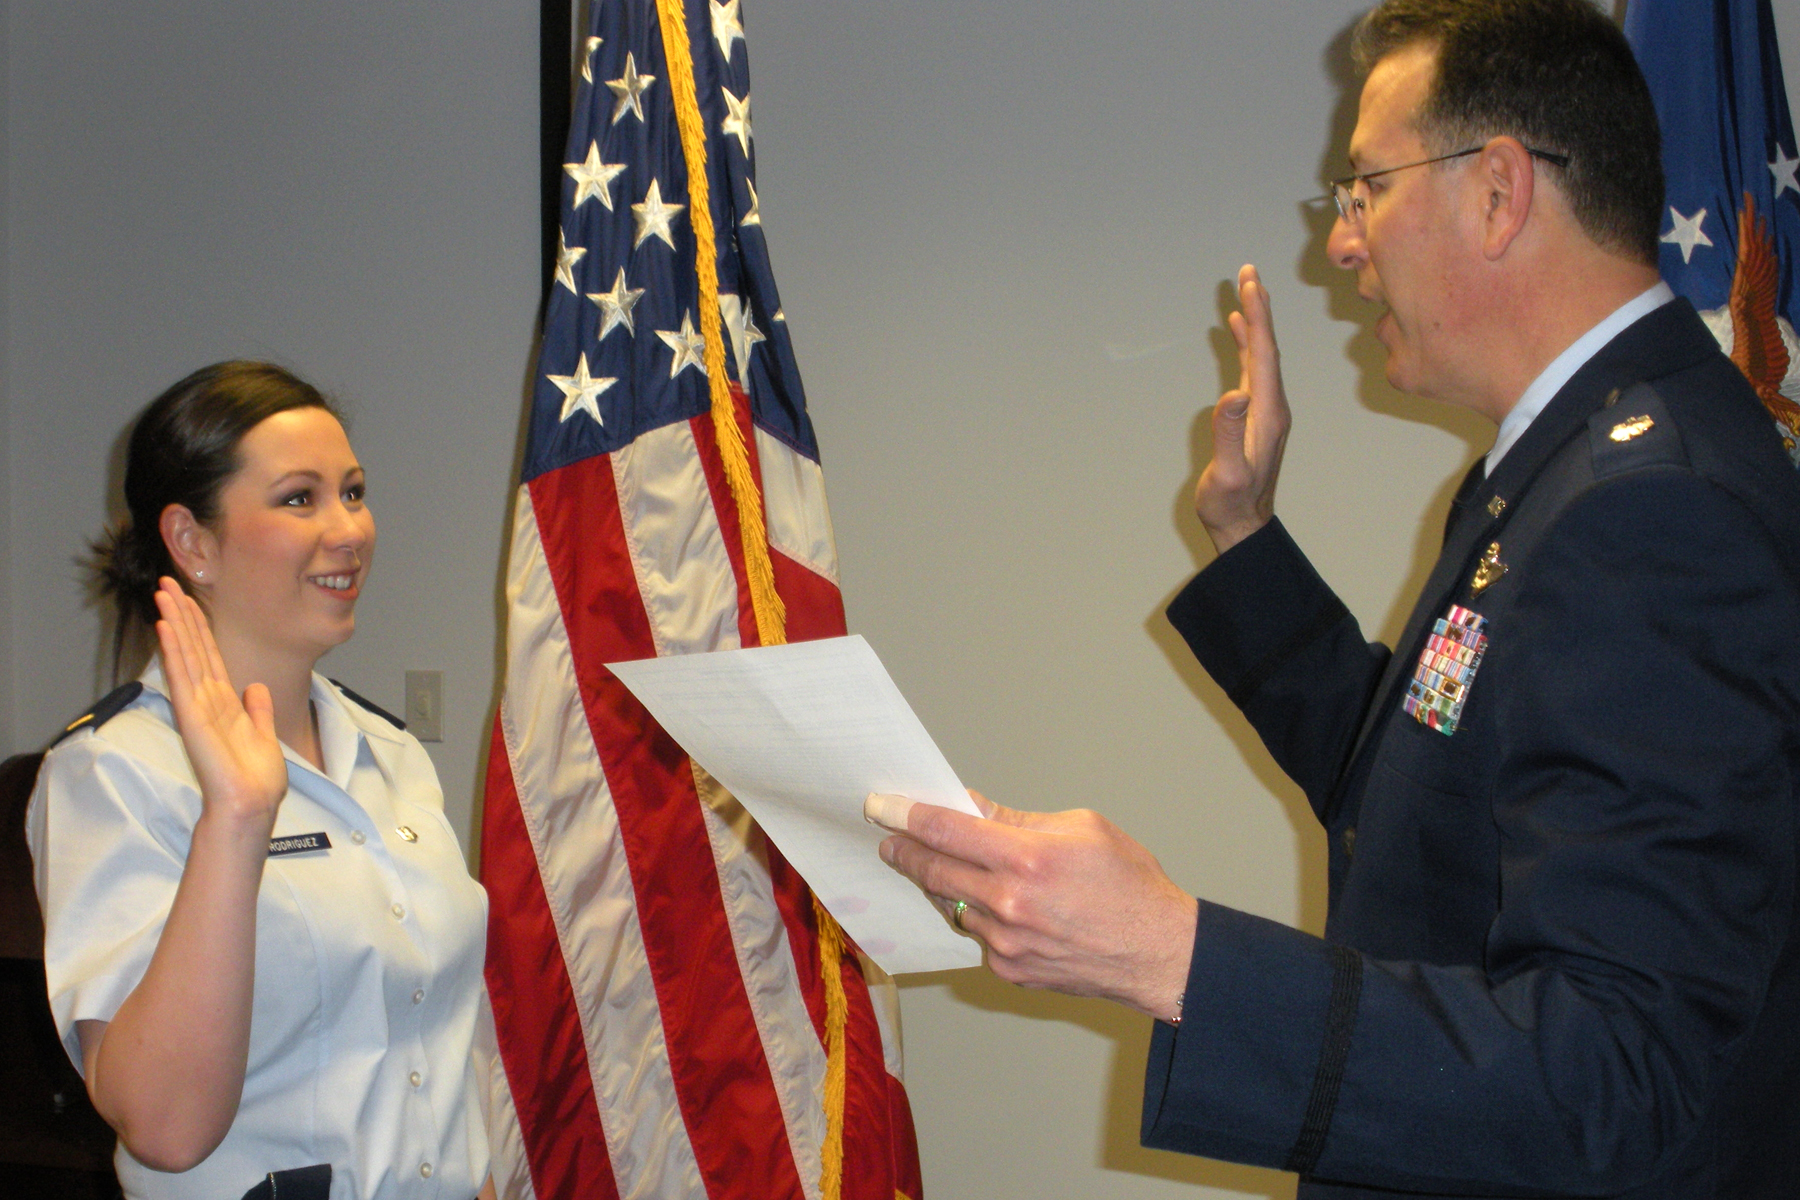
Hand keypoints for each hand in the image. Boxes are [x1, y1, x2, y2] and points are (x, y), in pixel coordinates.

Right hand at [153, 578, 286, 830]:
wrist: (252, 803)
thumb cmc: (256, 778)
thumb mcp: (264, 735)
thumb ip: (258, 710)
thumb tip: (256, 687)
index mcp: (225, 702)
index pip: (210, 654)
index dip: (200, 626)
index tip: (190, 600)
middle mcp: (207, 699)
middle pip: (193, 647)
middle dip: (181, 614)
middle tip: (167, 582)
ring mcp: (197, 705)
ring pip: (184, 653)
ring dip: (173, 621)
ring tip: (163, 592)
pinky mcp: (192, 715)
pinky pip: (182, 675)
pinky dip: (174, 650)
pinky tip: (166, 626)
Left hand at [870, 792, 1197, 1020]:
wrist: (1160, 954)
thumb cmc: (1130, 885)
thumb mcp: (1082, 828)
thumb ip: (1017, 821)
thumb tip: (970, 809)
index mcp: (1028, 859)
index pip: (946, 831)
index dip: (905, 814)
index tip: (880, 806)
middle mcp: (1009, 903)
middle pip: (933, 870)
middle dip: (904, 850)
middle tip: (889, 838)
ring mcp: (1006, 943)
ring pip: (952, 904)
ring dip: (944, 883)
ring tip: (948, 865)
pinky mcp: (1009, 970)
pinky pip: (977, 934)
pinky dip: (979, 914)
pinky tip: (998, 905)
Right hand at [1194, 264, 1290, 553]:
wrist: (1244, 526)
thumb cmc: (1231, 503)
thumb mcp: (1228, 472)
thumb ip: (1229, 432)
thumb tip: (1233, 394)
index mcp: (1267, 412)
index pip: (1264, 354)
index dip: (1258, 316)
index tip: (1251, 283)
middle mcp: (1272, 406)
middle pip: (1268, 347)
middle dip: (1260, 307)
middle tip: (1250, 272)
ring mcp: (1266, 410)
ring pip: (1262, 355)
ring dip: (1256, 322)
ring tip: (1247, 292)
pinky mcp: (1257, 416)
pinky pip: (1255, 369)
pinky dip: (1248, 345)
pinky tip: (1240, 334)